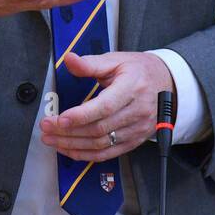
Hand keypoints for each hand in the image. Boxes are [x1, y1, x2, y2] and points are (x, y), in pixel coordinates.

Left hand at [40, 50, 174, 159]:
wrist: (167, 84)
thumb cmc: (140, 71)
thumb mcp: (116, 60)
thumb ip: (91, 63)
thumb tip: (70, 59)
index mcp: (132, 88)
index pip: (104, 107)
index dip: (80, 116)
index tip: (60, 119)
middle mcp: (136, 111)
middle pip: (99, 129)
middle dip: (68, 131)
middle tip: (46, 127)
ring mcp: (136, 129)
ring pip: (101, 144)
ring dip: (73, 144)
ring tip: (52, 139)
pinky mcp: (134, 141)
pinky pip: (108, 154)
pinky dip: (86, 155)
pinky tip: (70, 149)